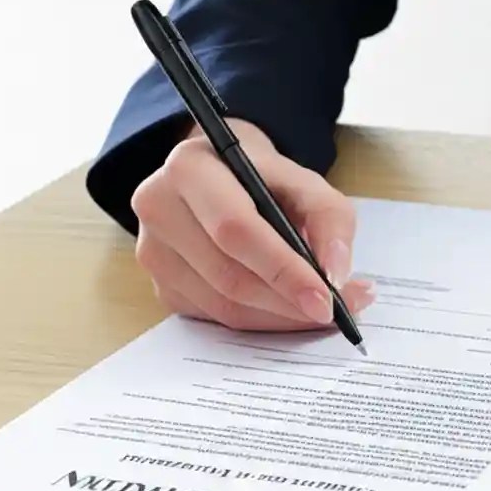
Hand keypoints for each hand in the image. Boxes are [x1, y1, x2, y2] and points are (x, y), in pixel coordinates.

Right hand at [131, 118, 374, 330]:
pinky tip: (289, 310)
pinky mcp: (162, 287)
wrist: (222, 177)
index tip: (326, 300)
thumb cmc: (263, 178)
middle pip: (229, 276)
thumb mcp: (305, 180)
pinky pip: (217, 319)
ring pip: (224, 307)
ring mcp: (153, 253)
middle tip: (337, 310)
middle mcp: (158, 209)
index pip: (236, 230)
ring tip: (322, 309)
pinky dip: (262, 321)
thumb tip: (334, 275)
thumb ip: (330, 218)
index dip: (283, 270)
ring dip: (280, 318)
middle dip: (289, 302)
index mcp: (190, 169)